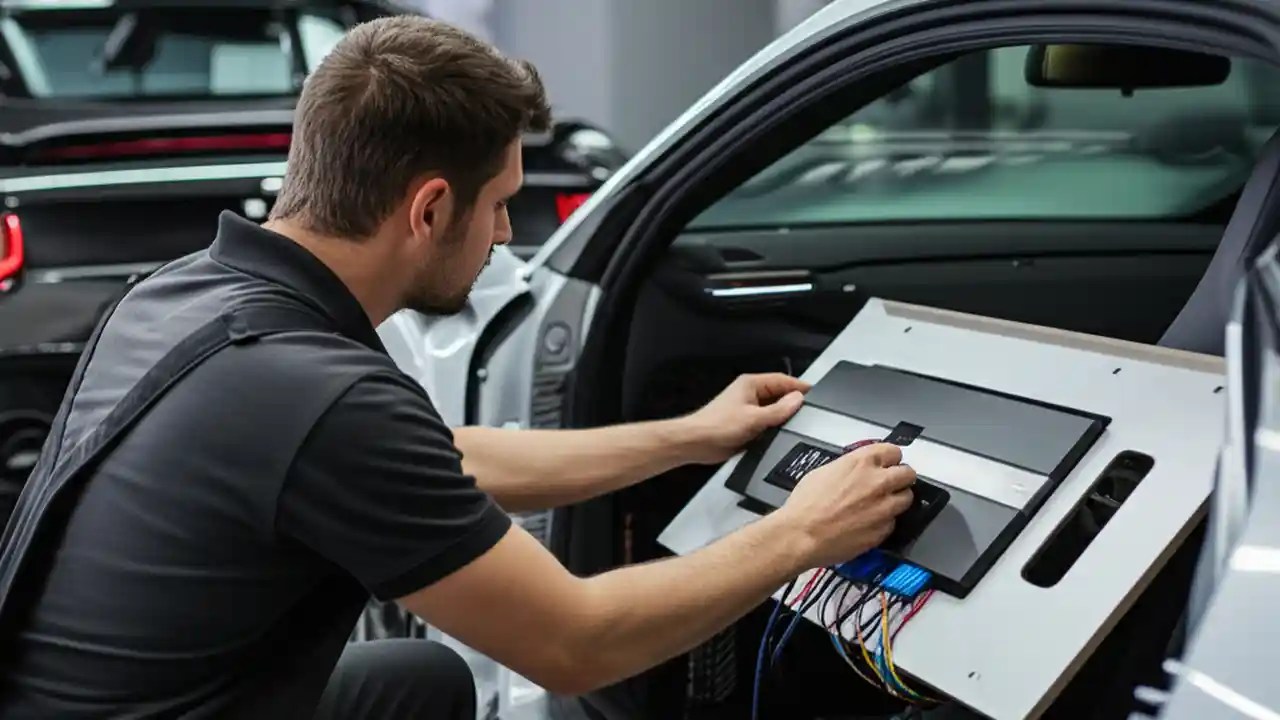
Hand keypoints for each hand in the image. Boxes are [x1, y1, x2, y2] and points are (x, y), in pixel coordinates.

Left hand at [680, 373, 810, 464]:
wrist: (695, 443)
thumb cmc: (718, 426)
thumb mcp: (754, 418)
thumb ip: (778, 410)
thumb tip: (798, 399)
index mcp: (751, 384)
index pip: (782, 380)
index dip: (799, 387)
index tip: (816, 395)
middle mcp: (750, 394)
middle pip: (779, 395)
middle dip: (793, 404)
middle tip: (811, 414)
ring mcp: (747, 409)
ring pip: (773, 411)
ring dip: (783, 418)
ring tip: (799, 426)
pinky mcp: (745, 425)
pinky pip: (766, 424)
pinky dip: (774, 429)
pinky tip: (782, 437)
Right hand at [777, 443, 914, 568]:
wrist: (801, 535)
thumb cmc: (805, 506)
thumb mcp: (823, 472)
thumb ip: (848, 467)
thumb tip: (857, 470)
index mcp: (861, 462)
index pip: (894, 451)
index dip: (889, 459)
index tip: (887, 464)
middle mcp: (878, 482)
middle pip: (908, 474)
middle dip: (900, 478)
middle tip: (890, 484)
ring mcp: (884, 507)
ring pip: (906, 498)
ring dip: (896, 500)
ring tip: (880, 505)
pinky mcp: (884, 530)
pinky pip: (893, 522)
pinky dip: (884, 522)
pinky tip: (868, 523)